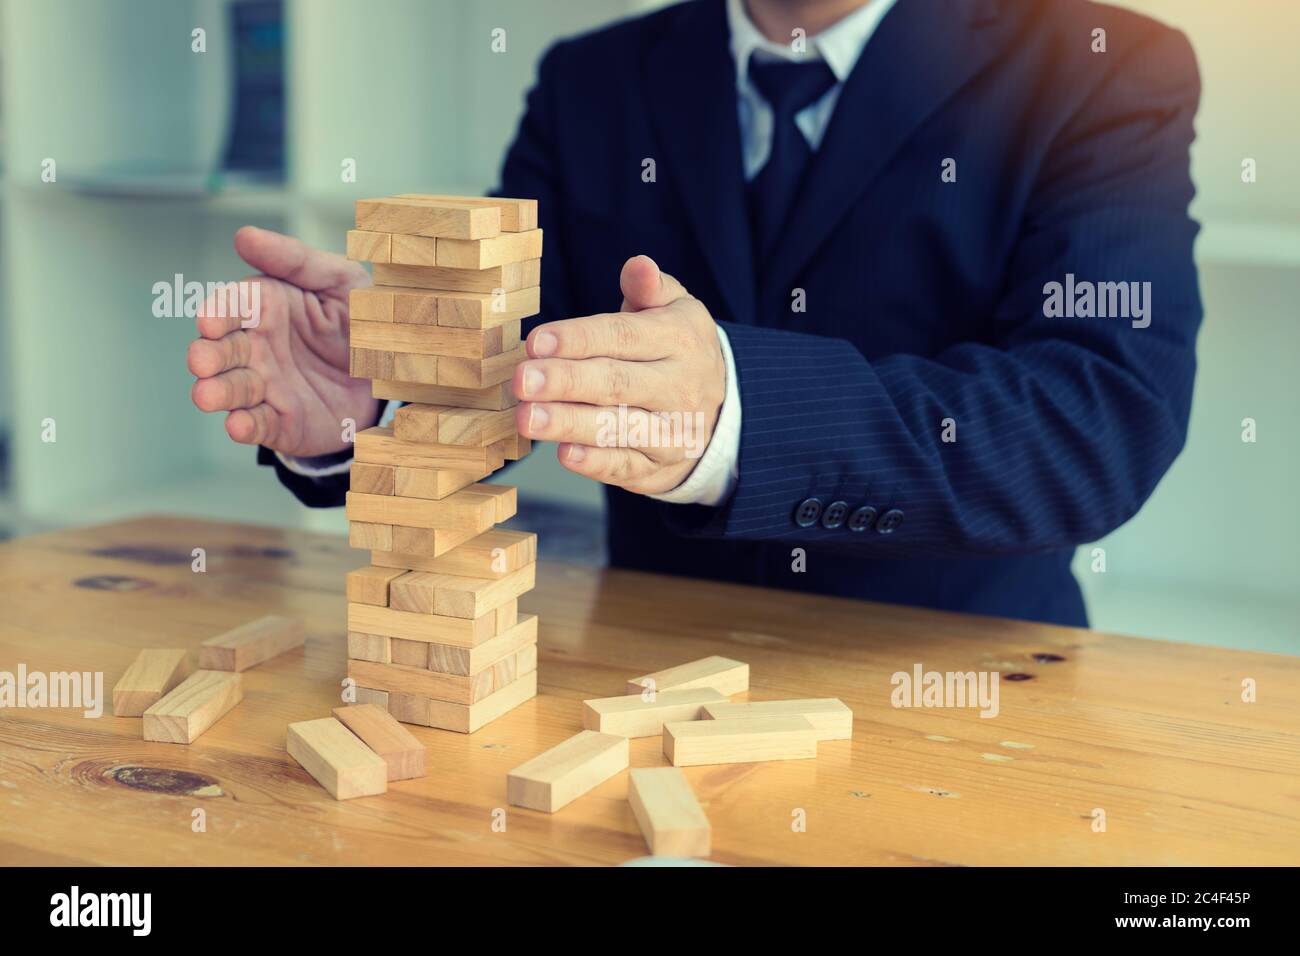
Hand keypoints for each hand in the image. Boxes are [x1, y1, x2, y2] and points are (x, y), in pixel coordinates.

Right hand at [187, 227, 380, 456]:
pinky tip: (237, 424)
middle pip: (223, 349)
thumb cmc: (360, 319)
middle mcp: (258, 346)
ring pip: (232, 389)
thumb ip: (295, 260)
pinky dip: (245, 426)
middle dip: (208, 355)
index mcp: (267, 307)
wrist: (390, 374)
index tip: (208, 320)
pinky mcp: (280, 421)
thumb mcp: (340, 281)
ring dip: (218, 392)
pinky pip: (259, 424)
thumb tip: (243, 235)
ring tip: (206, 395)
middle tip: (201, 360)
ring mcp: (267, 385)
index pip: (233, 306)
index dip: (218, 313)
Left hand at [513, 255, 725, 494]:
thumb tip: (638, 265)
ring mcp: (672, 432)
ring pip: (618, 428)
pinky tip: (563, 453)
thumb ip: (651, 288)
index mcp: (679, 339)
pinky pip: (626, 466)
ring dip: (569, 424)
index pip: (623, 337)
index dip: (578, 339)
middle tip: (521, 381)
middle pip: (617, 383)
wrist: (722, 412)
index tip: (536, 342)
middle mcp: (680, 387)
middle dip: (565, 382)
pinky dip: (595, 463)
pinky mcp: (659, 468)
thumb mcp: (675, 310)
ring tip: (527, 418)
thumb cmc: (676, 351)